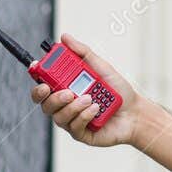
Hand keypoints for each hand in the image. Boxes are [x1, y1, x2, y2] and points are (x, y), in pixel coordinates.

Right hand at [31, 34, 146, 147]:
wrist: (135, 111)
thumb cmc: (117, 90)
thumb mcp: (101, 67)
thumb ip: (82, 52)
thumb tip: (64, 37)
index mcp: (65, 88)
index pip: (42, 85)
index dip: (36, 77)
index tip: (37, 68)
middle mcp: (65, 105)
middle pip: (44, 103)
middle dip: (51, 97)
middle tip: (67, 92)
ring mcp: (72, 120)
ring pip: (58, 116)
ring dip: (73, 107)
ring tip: (90, 98)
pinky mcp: (81, 134)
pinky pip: (73, 127)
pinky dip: (84, 116)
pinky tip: (96, 109)